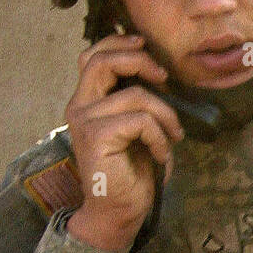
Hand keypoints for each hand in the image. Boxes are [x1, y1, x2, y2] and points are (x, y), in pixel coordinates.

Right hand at [64, 33, 184, 251]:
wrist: (118, 210)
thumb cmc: (133, 169)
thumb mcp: (137, 126)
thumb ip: (137, 99)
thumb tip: (158, 72)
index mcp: (88, 100)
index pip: (92, 56)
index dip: (117, 43)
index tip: (143, 43)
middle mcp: (80, 106)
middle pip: (103, 61)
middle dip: (140, 61)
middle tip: (164, 78)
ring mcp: (85, 121)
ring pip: (136, 96)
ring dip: (166, 116)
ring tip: (173, 137)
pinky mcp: (97, 137)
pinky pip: (141, 121)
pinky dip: (160, 137)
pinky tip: (161, 154)